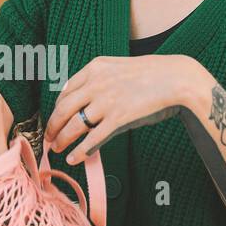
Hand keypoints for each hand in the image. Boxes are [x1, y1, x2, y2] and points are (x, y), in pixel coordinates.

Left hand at [45, 55, 207, 164]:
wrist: (175, 78)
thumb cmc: (151, 76)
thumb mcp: (119, 70)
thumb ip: (99, 83)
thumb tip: (84, 107)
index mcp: (95, 68)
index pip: (65, 91)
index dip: (56, 109)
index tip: (54, 119)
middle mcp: (96, 83)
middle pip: (63, 109)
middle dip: (52, 126)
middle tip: (49, 138)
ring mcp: (106, 101)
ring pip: (74, 125)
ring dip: (62, 140)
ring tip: (58, 149)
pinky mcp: (118, 118)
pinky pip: (92, 139)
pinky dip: (80, 151)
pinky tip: (74, 158)